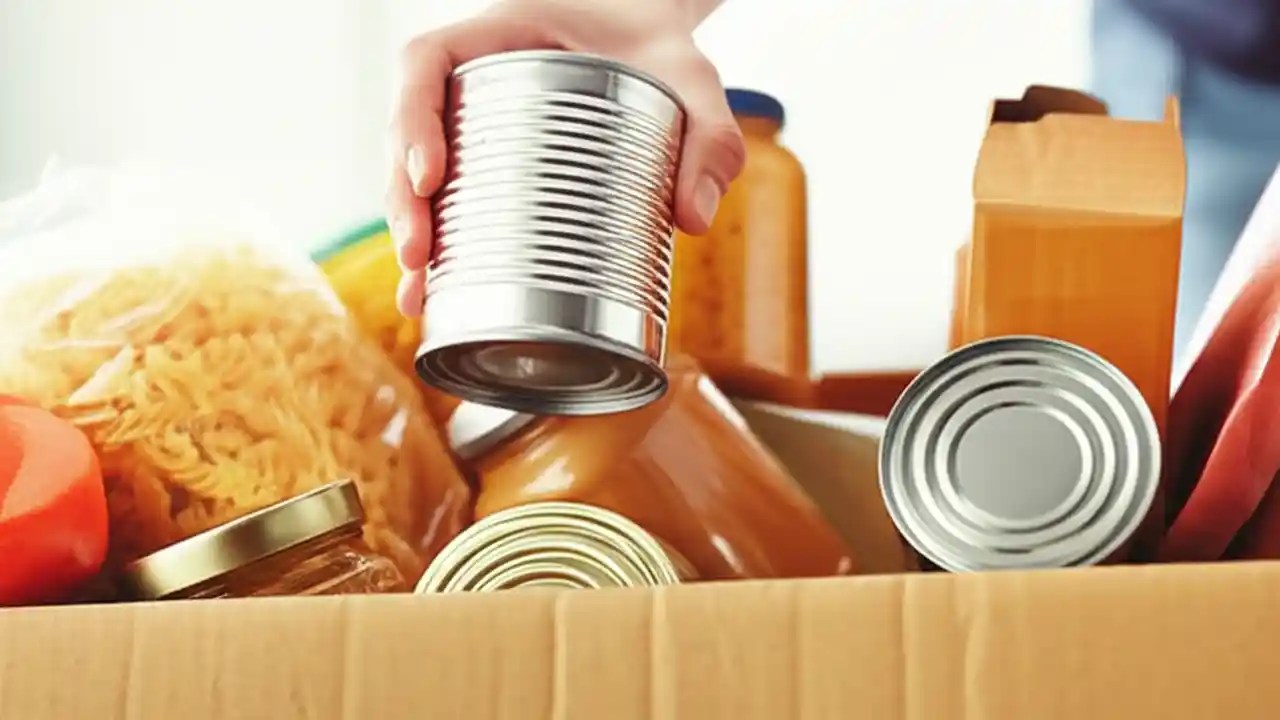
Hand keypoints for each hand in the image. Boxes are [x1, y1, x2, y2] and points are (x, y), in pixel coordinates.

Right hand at [387, 0, 743, 315]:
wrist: (653, 41)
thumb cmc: (663, 49)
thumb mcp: (692, 79)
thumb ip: (710, 136)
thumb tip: (694, 221)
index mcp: (499, 37)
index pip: (426, 63)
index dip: (414, 119)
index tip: (430, 176)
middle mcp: (471, 79)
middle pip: (408, 132)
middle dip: (403, 199)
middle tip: (420, 256)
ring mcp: (472, 123)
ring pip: (417, 175)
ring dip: (410, 233)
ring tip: (417, 294)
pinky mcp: (488, 164)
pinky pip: (448, 201)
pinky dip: (438, 250)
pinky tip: (430, 300)